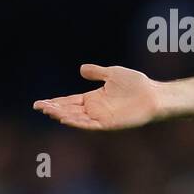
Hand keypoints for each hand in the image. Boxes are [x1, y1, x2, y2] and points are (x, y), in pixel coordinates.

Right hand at [33, 64, 162, 129]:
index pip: (70, 101)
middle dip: (54, 109)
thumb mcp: (112, 73)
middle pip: (70, 110)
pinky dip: (77, 122)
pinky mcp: (110, 124)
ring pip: (77, 118)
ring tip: (49, 111)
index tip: (40, 103)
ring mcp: (102, 117)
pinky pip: (90, 125)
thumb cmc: (137, 84)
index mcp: (94, 98)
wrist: (154, 94)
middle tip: (39, 106)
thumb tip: (81, 69)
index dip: (56, 102)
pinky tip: (66, 119)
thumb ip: (97, 72)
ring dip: (63, 115)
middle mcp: (96, 109)